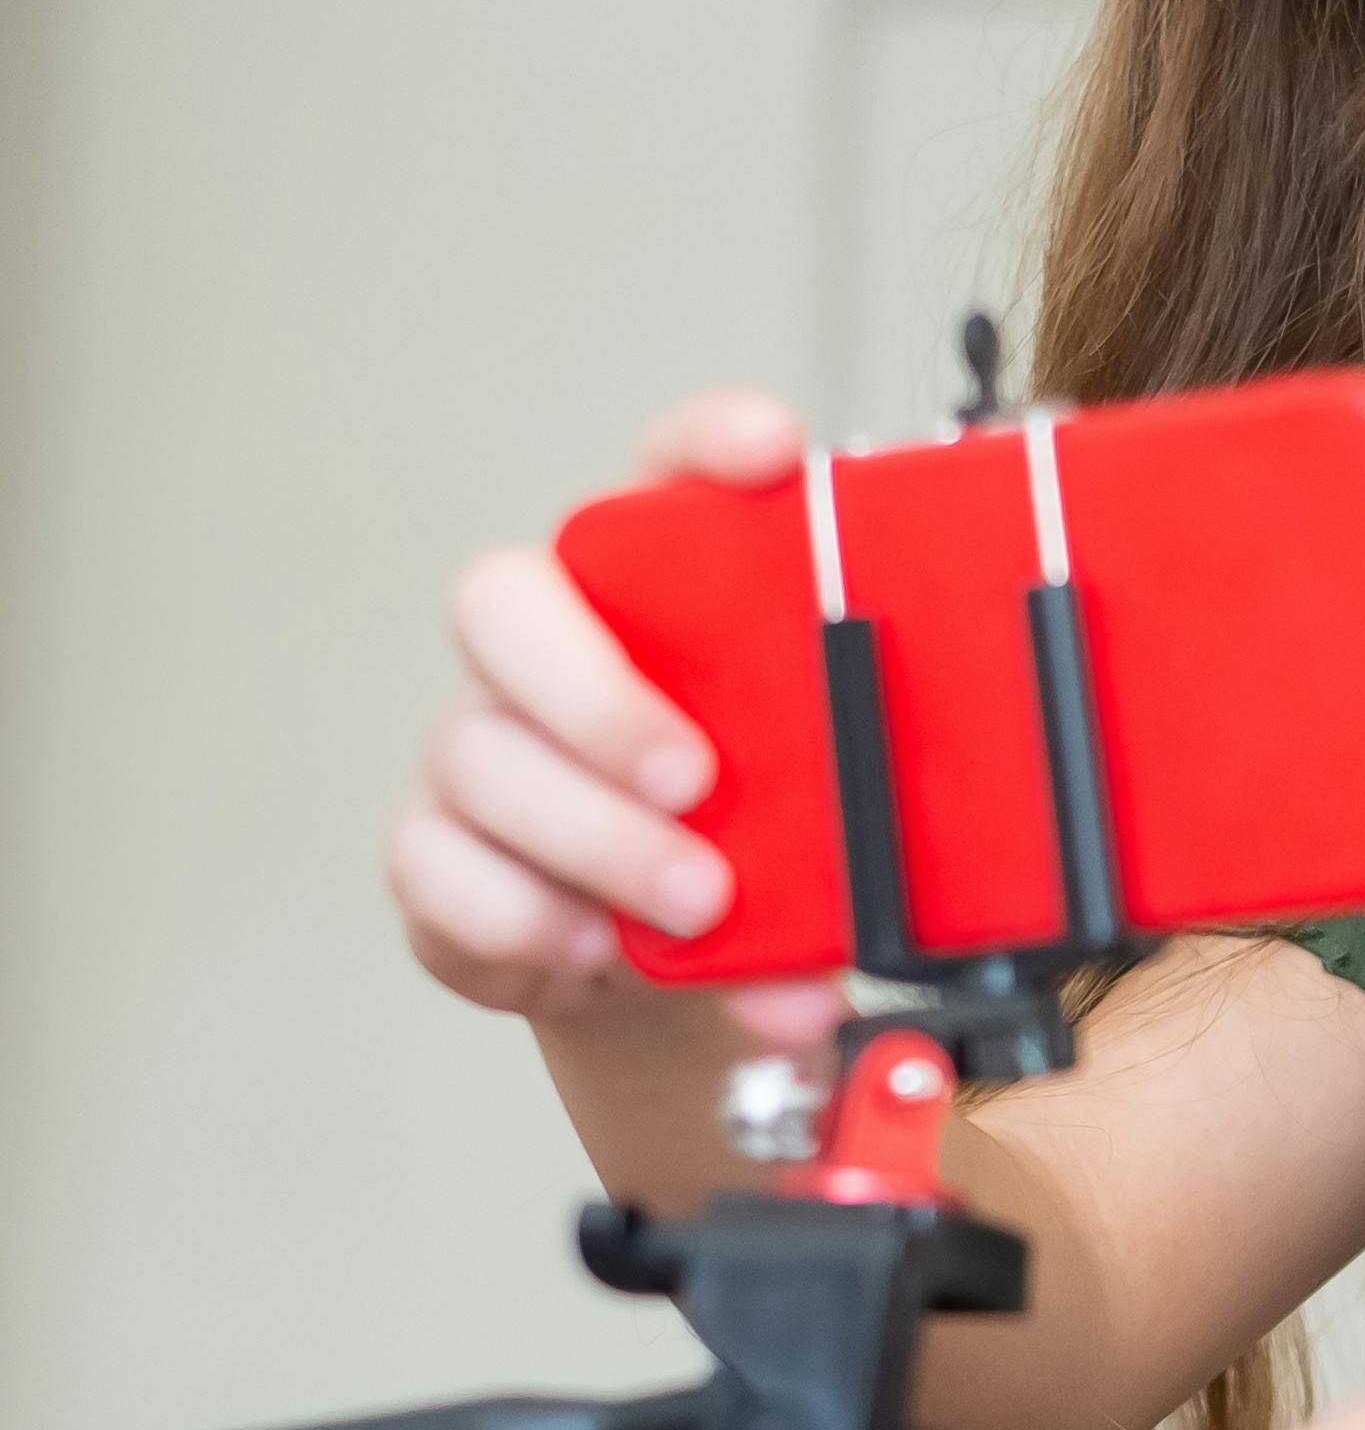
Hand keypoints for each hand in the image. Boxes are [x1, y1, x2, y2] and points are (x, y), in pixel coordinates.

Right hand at [386, 384, 842, 1043]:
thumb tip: (865, 918)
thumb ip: (839, 836)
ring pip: (478, 754)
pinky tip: (594, 947)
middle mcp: (549, 647)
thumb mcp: (810, 829)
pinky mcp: (435, 851)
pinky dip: (522, 916)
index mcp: (655, 598)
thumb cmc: (742, 859)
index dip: (708, 446)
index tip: (773, 450)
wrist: (664, 983)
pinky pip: (433, 865)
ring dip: (595, 839)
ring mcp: (478, 744)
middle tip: (696, 779)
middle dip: (599, 693)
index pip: (665, 475)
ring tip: (696, 904)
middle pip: (506, 599)